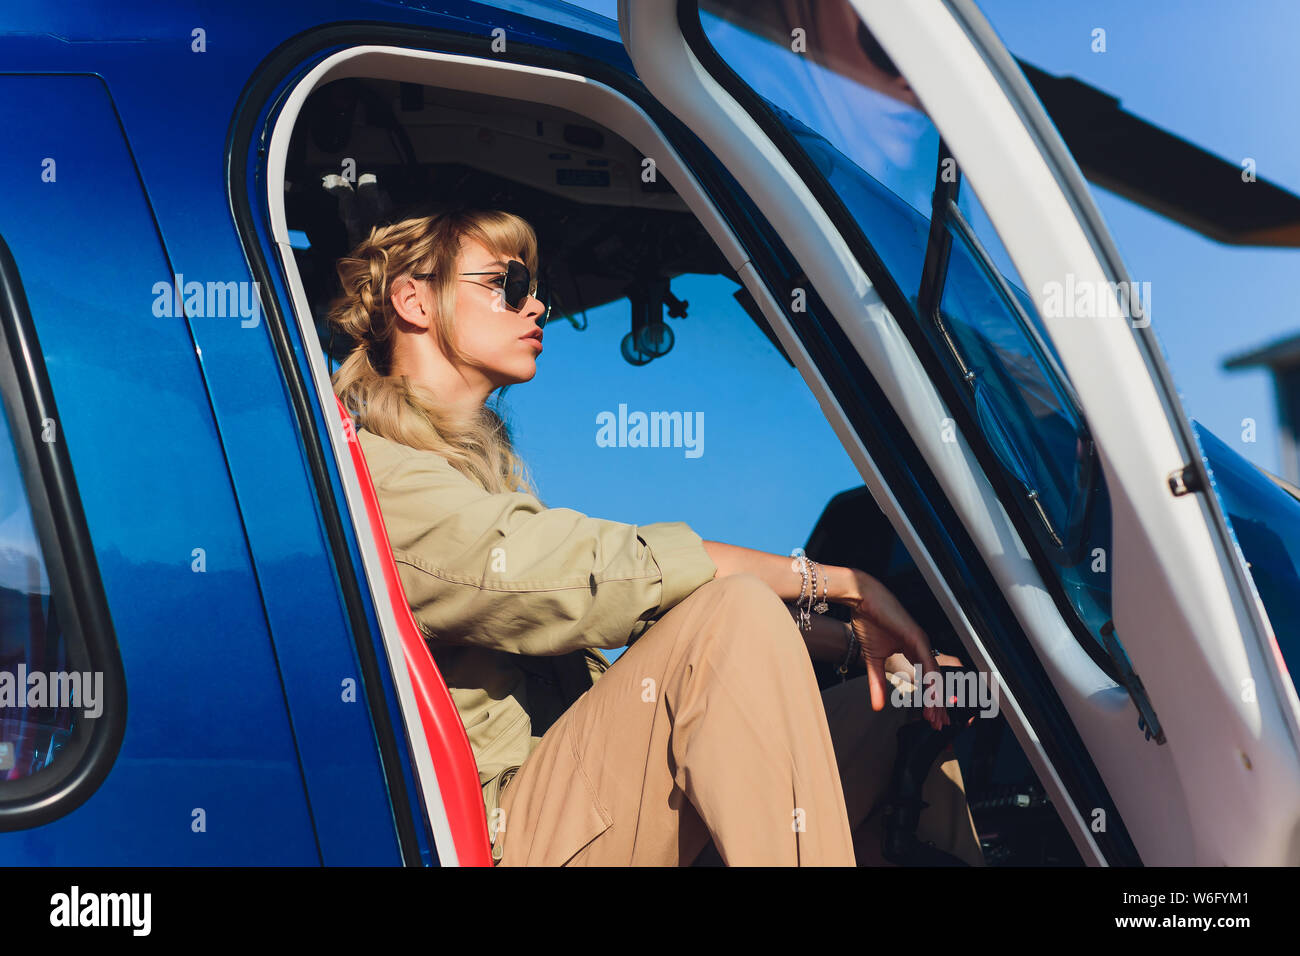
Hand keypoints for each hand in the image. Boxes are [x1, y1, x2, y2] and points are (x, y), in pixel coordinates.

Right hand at [848, 571, 949, 730]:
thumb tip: (878, 706)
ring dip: (937, 698)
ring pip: (934, 675)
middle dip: (938, 704)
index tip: (931, 717)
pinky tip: (934, 696)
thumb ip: (877, 683)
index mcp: (913, 650)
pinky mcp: (917, 637)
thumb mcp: (873, 659)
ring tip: (938, 717)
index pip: (926, 679)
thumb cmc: (867, 621)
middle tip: (939, 724)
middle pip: (935, 681)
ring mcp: (921, 642)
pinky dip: (932, 681)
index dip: (930, 699)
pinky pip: (927, 663)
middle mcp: (921, 647)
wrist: (861, 599)